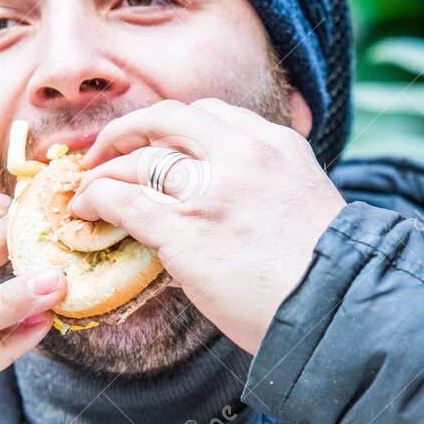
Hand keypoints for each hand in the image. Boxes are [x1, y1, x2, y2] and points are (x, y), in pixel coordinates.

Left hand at [69, 98, 345, 354]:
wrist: (340, 307)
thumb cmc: (326, 274)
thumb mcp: (303, 204)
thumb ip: (261, 191)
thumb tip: (215, 210)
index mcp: (276, 145)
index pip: (210, 115)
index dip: (170, 128)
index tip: (154, 144)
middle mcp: (241, 155)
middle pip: (166, 120)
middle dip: (125, 132)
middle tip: (104, 154)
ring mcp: (210, 190)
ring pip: (136, 160)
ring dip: (101, 172)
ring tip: (85, 191)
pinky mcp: (184, 230)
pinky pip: (121, 199)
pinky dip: (94, 199)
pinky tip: (84, 211)